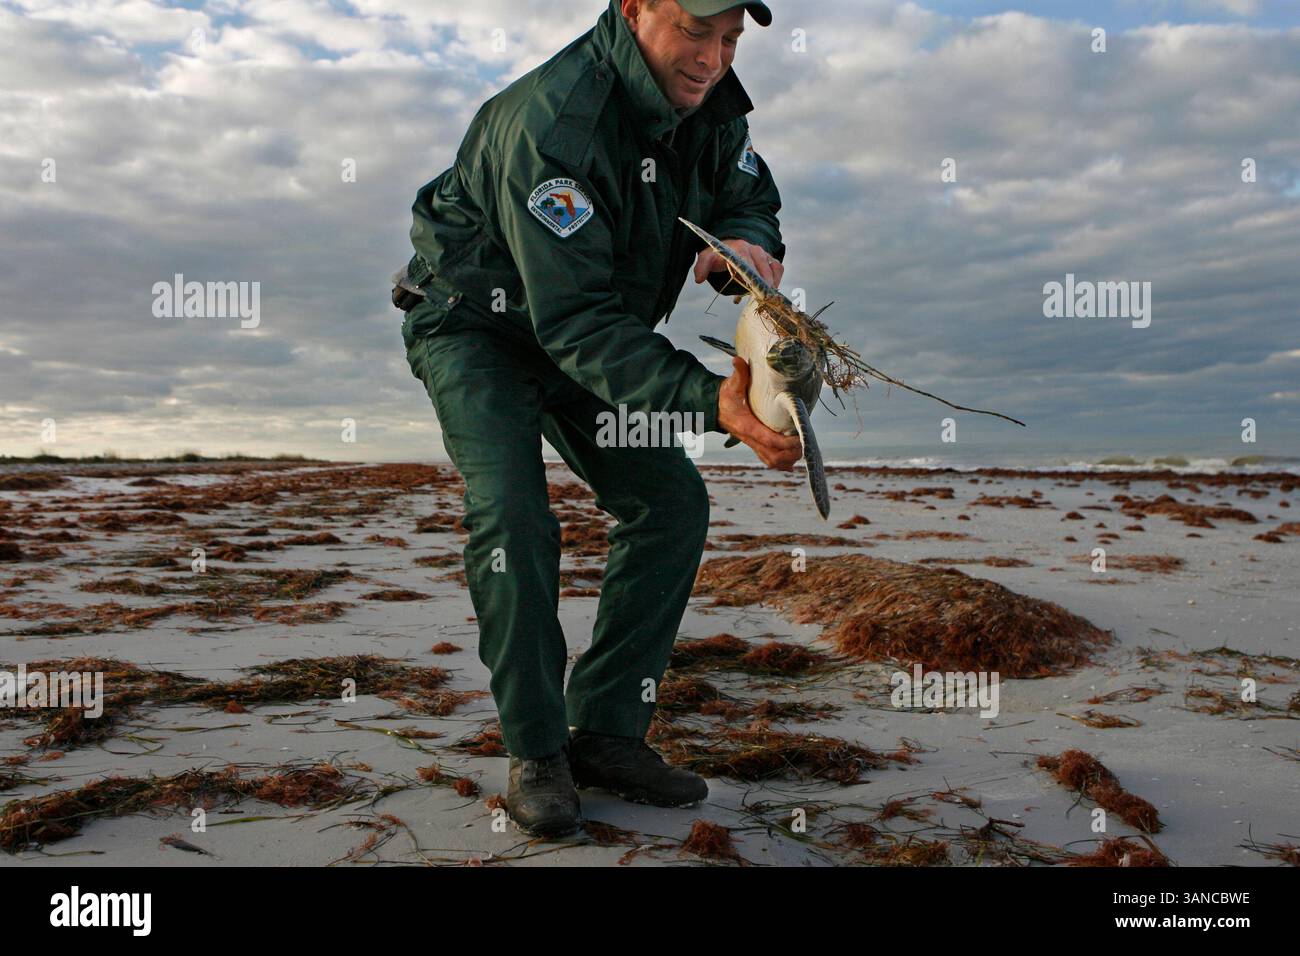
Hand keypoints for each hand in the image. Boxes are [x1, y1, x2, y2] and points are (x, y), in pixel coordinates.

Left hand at [694, 237, 782, 289]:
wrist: (729, 247)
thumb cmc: (719, 255)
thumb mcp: (707, 258)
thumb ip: (701, 267)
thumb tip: (699, 279)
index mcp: (739, 249)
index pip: (747, 261)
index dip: (751, 274)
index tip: (753, 287)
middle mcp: (754, 249)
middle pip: (763, 266)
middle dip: (764, 282)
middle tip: (762, 297)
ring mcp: (764, 254)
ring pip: (774, 267)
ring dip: (773, 282)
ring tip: (768, 297)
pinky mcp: (770, 259)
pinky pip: (778, 268)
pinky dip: (777, 280)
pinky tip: (771, 291)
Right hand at [717, 356, 802, 470]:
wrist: (713, 408)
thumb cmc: (725, 396)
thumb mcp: (730, 384)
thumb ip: (738, 373)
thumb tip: (738, 360)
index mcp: (747, 425)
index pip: (768, 439)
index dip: (786, 443)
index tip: (800, 437)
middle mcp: (750, 438)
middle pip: (773, 456)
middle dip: (791, 453)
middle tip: (804, 444)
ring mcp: (753, 444)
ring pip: (772, 461)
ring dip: (788, 459)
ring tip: (801, 450)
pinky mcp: (755, 445)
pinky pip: (769, 460)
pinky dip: (782, 463)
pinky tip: (792, 459)